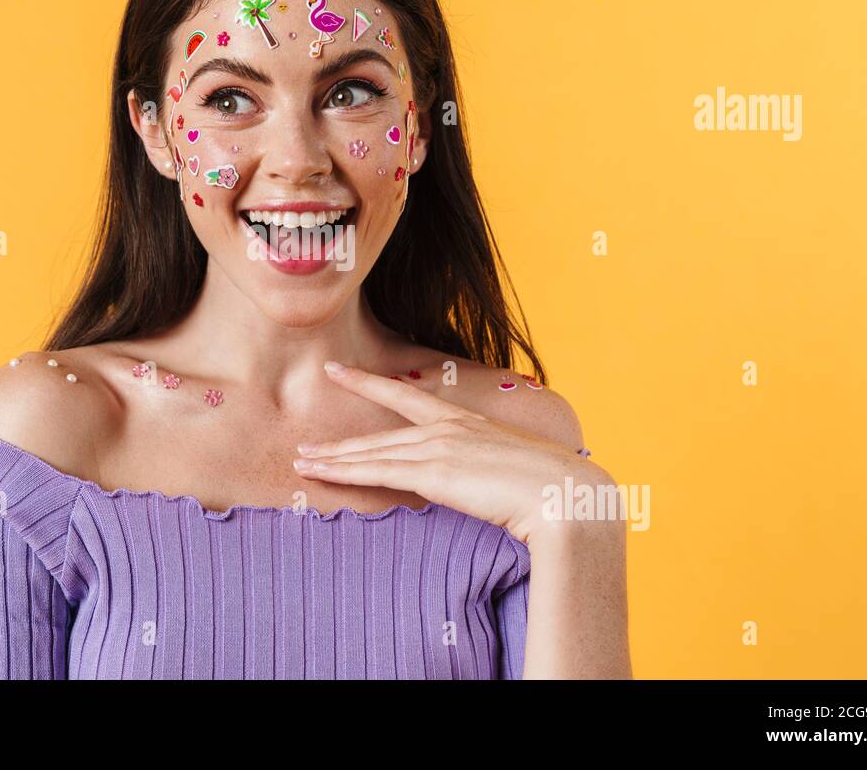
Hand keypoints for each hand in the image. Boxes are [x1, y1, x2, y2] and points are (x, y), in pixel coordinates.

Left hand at [294, 360, 612, 546]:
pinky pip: (376, 472)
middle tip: (304, 443)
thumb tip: (485, 482)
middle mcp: (447, 428)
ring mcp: (438, 448)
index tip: (337, 371)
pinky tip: (319, 473)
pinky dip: (342, 472)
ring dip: (332, 459)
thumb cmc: (552, 489)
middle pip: (379, 434)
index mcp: (466, 421)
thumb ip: (490, 469)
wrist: (566, 495)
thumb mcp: (515, 469)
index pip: (407, 396)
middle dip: (339, 440)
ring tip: (301, 461)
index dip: (369, 382)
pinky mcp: (433, 472)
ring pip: (371, 453)